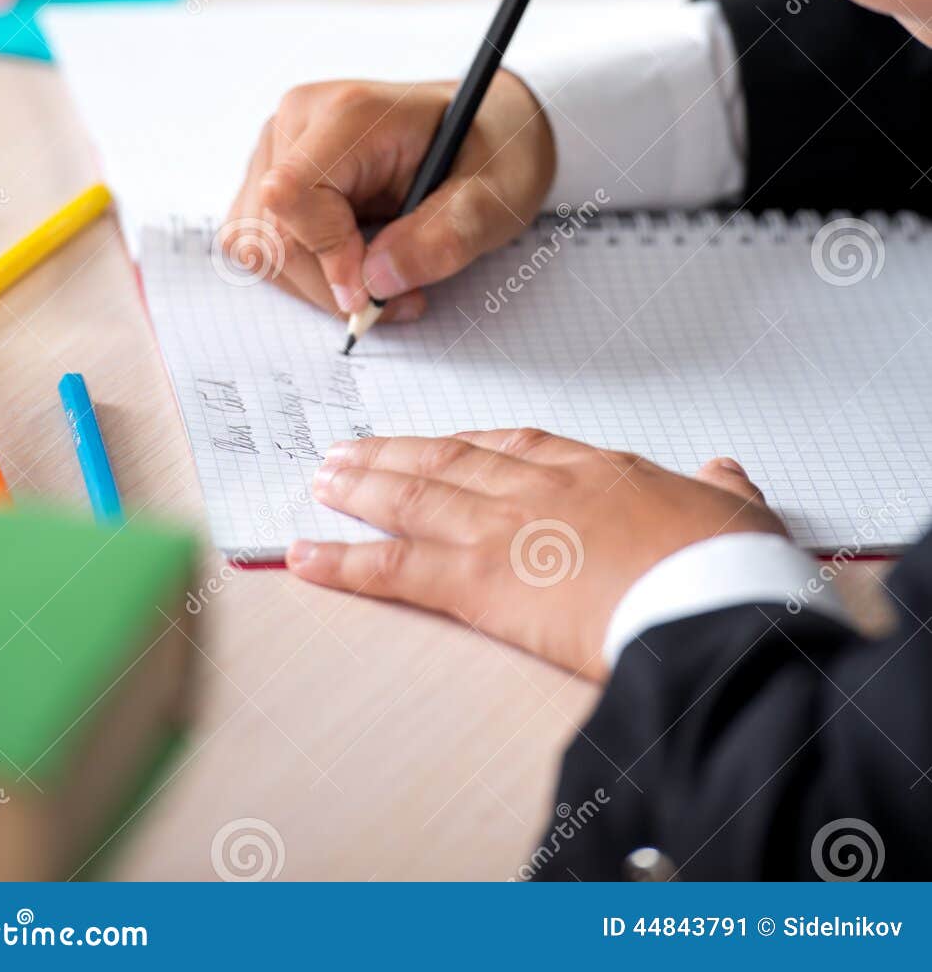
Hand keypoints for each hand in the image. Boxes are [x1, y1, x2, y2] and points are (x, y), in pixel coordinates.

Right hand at [224, 72, 554, 322]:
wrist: (490, 124)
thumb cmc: (494, 150)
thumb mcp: (495, 198)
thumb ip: (444, 238)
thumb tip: (376, 283)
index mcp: (350, 113)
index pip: (291, 194)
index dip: (326, 256)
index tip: (374, 292)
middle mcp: (300, 120)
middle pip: (270, 233)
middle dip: (329, 284)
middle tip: (400, 300)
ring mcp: (281, 145)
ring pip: (259, 245)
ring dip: (317, 283)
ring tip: (386, 282)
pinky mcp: (277, 171)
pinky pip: (263, 242)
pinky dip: (307, 272)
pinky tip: (358, 265)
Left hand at [287, 431, 785, 681]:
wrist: (711, 600)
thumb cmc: (727, 566)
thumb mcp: (738, 515)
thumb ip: (720, 490)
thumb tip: (724, 472)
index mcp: (597, 471)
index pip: (519, 446)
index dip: (471, 444)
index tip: (442, 443)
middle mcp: (538, 489)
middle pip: (450, 461)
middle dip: (396, 456)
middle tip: (353, 452)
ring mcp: (503, 530)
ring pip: (414, 499)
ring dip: (361, 490)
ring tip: (323, 482)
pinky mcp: (480, 583)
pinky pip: (395, 569)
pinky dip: (344, 562)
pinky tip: (306, 557)